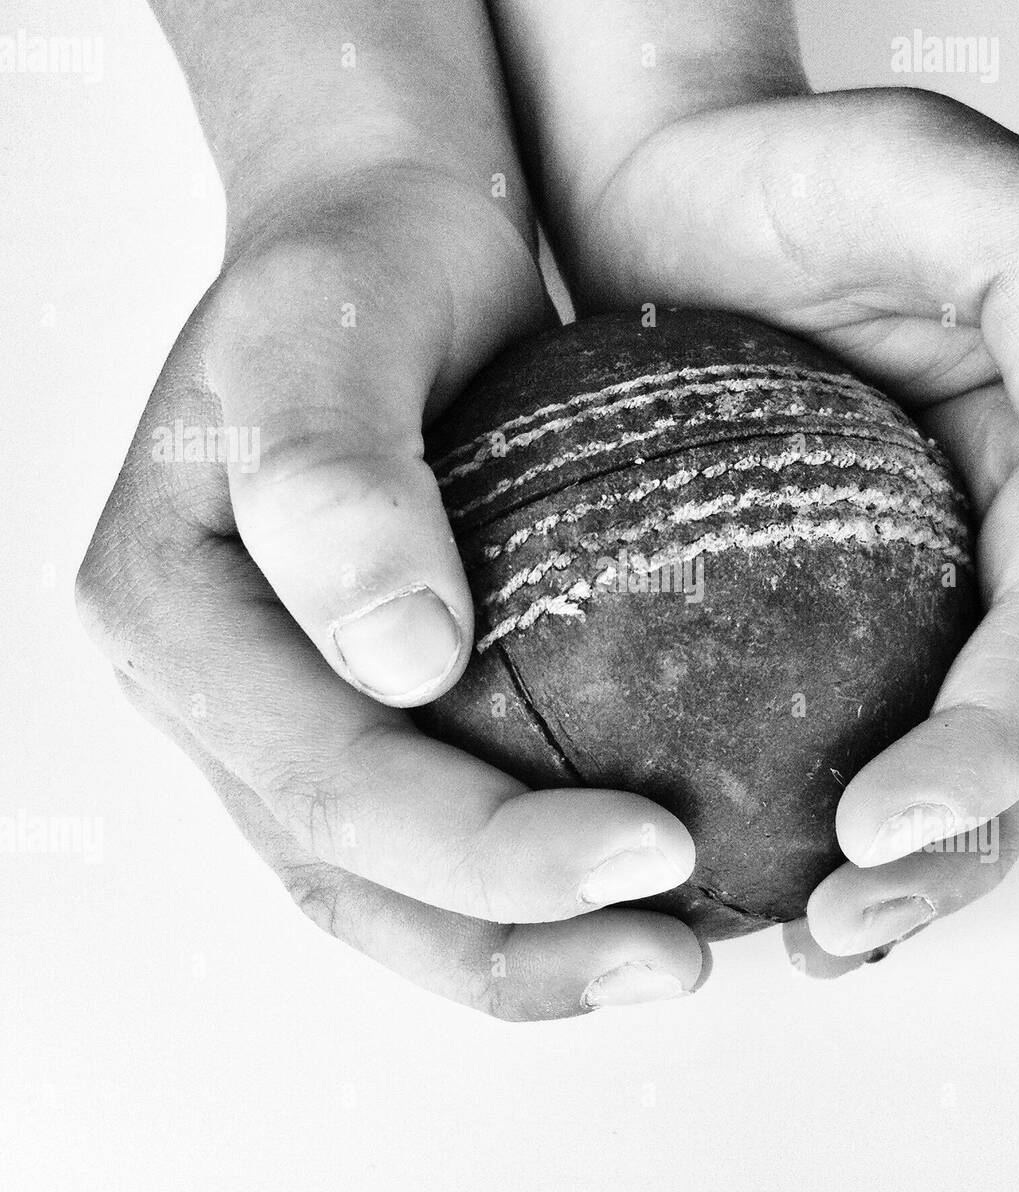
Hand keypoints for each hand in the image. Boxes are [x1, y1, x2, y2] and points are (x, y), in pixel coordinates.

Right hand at [77, 169, 701, 1017]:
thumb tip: (400, 665)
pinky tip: (647, 885)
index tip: (651, 852)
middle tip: (674, 957)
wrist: (383, 232)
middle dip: (514, 940)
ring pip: (388, 887)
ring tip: (671, 959)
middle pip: (351, 872)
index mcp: (170, 613)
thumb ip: (331, 476)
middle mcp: (213, 686)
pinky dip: (530, 882)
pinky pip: (439, 822)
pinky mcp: (359, 702)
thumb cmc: (359, 257)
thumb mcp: (326, 323)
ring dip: (525, 949)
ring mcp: (281, 708)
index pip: (327, 778)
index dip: (484, 848)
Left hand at [565, 86, 1018, 963]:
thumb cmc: (798, 173)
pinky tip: (747, 878)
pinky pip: (825, 732)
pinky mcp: (810, 612)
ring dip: (895, 873)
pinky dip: (801, 817)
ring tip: (812, 942)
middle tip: (848, 920)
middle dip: (953, 850)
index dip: (996, 745)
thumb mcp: (935, 174)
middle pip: (1017, 735)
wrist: (672, 187)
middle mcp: (994, 548)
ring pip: (931, 760)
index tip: (887, 818)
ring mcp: (904, 591)